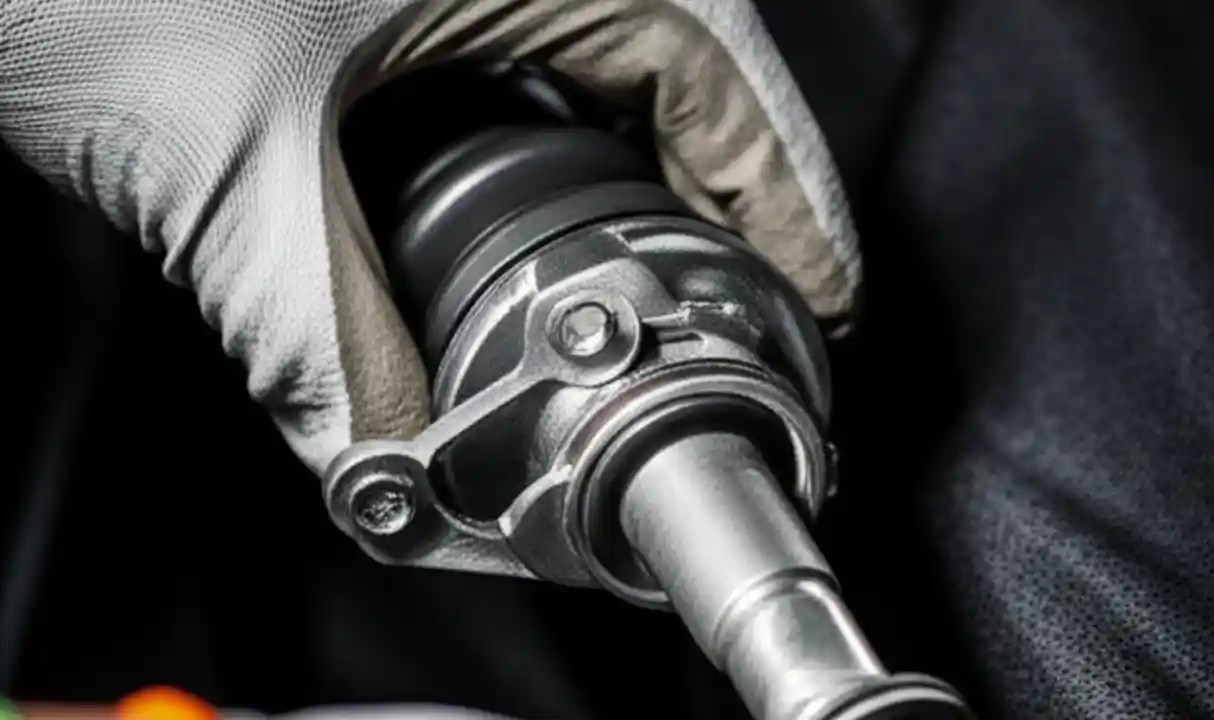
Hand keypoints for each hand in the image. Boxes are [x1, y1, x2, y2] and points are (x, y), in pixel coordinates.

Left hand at [0, 0, 858, 474]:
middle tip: (743, 313)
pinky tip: (525, 226)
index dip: (788, 191)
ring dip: (633, 183)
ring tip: (657, 281)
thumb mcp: (225, 150)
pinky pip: (514, 75)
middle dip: (722, 204)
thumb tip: (386, 459)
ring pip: (594, 76)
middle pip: (675, 79)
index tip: (821, 291)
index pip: (718, 67)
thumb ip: (322, 330)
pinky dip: (537, 160)